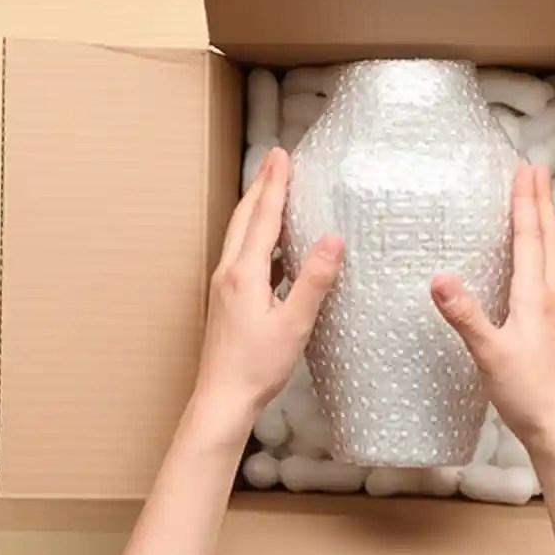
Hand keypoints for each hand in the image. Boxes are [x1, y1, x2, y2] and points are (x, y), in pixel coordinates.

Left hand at [194, 147, 343, 431]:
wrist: (221, 400)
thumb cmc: (257, 367)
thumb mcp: (295, 323)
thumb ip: (314, 279)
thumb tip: (333, 239)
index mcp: (244, 273)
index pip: (263, 217)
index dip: (275, 184)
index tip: (282, 155)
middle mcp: (228, 273)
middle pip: (245, 219)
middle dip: (262, 187)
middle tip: (277, 161)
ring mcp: (224, 287)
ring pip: (241, 236)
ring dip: (258, 210)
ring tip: (275, 192)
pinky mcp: (226, 301)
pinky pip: (243, 257)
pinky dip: (258, 238)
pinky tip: (274, 247)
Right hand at [431, 164, 554, 454]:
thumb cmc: (526, 393)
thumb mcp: (489, 353)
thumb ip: (465, 315)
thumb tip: (440, 278)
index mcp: (533, 297)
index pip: (529, 238)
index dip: (525, 203)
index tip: (525, 170)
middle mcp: (545, 298)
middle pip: (545, 239)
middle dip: (539, 202)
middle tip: (535, 170)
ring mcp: (549, 313)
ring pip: (548, 256)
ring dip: (543, 224)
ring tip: (538, 202)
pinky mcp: (545, 328)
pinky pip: (542, 277)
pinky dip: (538, 254)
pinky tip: (531, 263)